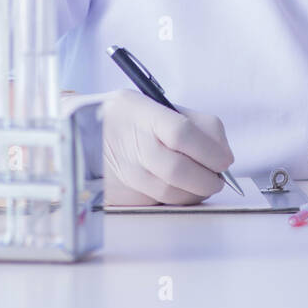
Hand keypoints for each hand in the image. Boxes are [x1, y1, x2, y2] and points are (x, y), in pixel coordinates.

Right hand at [99, 90, 234, 205]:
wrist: (83, 133)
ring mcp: (122, 172)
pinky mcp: (120, 195)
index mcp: (141, 113)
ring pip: (170, 194)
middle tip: (218, 178)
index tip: (224, 160)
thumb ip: (198, 124)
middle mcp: (128, 143)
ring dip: (196, 193)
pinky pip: (160, 203)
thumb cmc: (135, 118)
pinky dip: (177, 199)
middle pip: (177, 170)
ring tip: (202, 182)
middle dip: (207, 179)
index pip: (182, 133)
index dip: (210, 150)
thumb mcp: (160, 105)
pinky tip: (180, 188)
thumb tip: (223, 156)